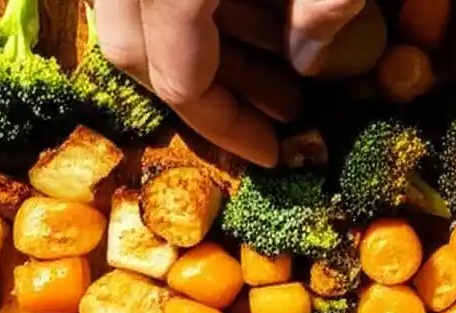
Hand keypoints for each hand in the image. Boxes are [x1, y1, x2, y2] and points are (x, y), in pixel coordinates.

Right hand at [94, 0, 364, 166]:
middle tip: (281, 109)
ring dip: (205, 43)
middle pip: (133, 48)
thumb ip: (322, 12)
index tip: (275, 153)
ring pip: (137, 10)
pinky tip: (265, 6)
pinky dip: (196, 3)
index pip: (178, 79)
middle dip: (206, 88)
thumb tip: (305, 63)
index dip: (229, 125)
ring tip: (286, 62)